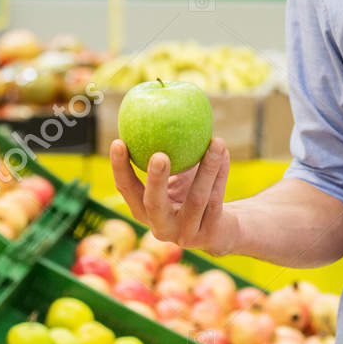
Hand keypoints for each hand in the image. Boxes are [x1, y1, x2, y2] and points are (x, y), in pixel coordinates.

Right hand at [110, 136, 236, 254]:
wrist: (221, 230)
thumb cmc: (191, 194)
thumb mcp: (177, 176)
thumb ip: (166, 154)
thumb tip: (155, 110)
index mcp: (144, 212)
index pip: (127, 190)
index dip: (120, 168)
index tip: (118, 141)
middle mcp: (161, 227)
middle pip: (154, 204)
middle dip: (156, 180)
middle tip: (159, 155)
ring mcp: (186, 234)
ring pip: (197, 198)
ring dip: (207, 168)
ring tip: (215, 141)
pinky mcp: (209, 234)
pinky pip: (217, 198)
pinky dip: (221, 172)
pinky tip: (223, 150)